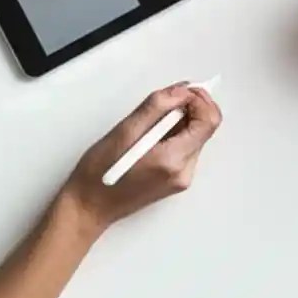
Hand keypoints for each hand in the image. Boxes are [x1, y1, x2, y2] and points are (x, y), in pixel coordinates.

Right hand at [61, 84, 222, 232]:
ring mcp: (182, 178)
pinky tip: (152, 136)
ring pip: (196, 137)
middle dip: (191, 108)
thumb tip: (182, 91)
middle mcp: (184, 172)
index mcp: (173, 160)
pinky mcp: (176, 180)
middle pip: (205, 129)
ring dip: (182, 121)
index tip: (183, 90)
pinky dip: (176, 135)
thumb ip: (157, 107)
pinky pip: (186, 149)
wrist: (89, 207)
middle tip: (167, 99)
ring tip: (151, 122)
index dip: (200, 100)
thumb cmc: (99, 174)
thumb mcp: (124, 132)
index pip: (208, 122)